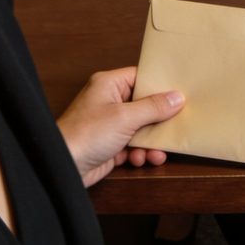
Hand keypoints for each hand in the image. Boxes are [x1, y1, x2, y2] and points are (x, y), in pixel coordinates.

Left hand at [57, 66, 184, 187]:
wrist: (64, 167)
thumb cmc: (86, 134)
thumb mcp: (125, 117)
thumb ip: (153, 107)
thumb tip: (177, 97)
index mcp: (109, 84)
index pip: (140, 78)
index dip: (159, 85)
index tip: (180, 92)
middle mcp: (109, 101)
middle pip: (143, 105)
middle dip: (158, 118)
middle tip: (176, 124)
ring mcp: (109, 124)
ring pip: (140, 128)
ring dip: (151, 140)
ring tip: (158, 151)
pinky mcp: (109, 145)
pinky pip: (132, 145)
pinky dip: (140, 152)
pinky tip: (144, 159)